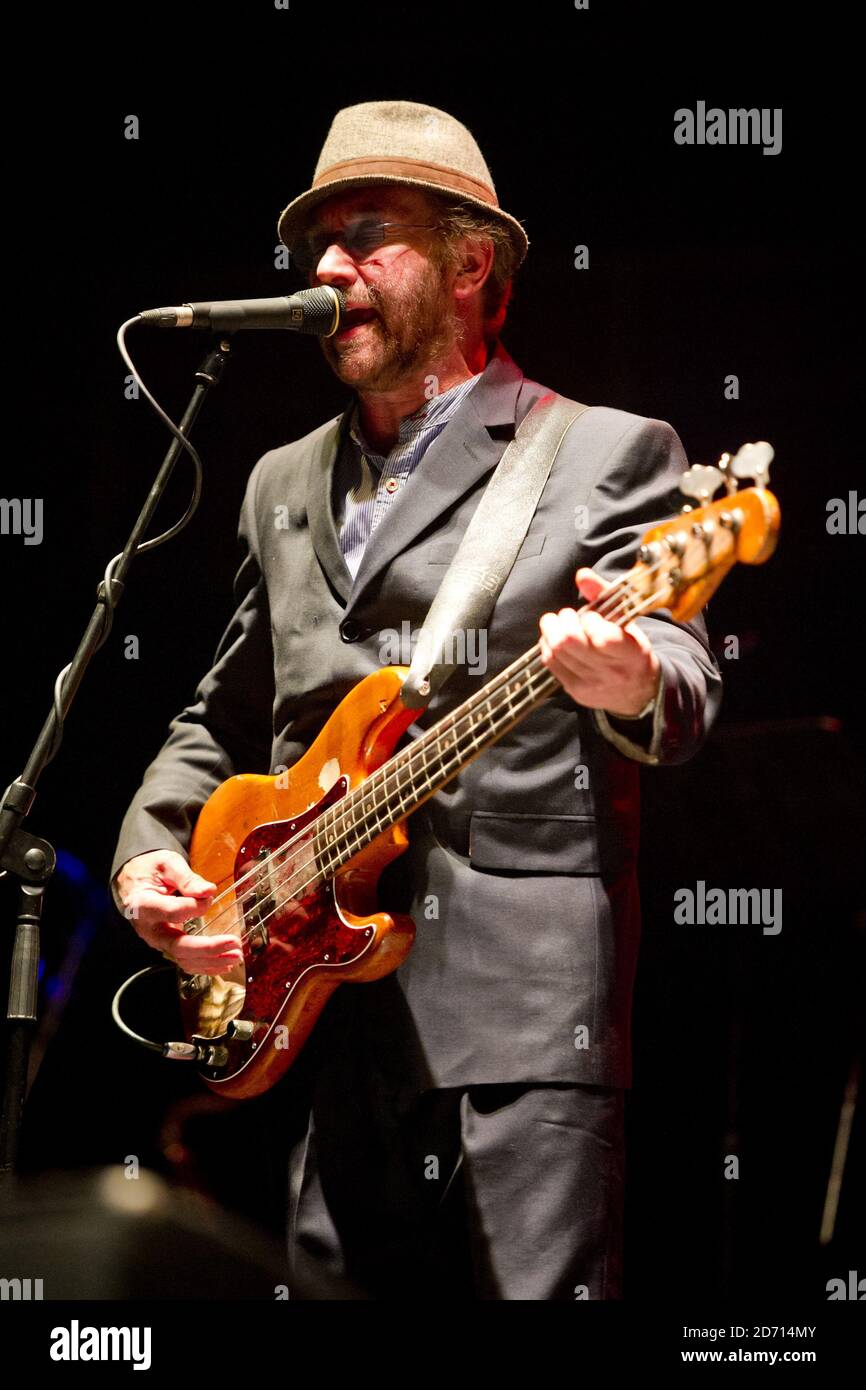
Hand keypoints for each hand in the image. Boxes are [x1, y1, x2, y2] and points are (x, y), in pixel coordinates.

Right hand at [112, 850, 242, 974]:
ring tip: (235, 956)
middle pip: (178, 946)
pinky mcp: (167, 944)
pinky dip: (205, 965)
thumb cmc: (149, 870)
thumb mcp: (167, 864)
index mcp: (144, 905)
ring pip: (183, 959)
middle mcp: (149, 929)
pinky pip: (185, 960)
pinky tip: (223, 964)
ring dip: (211, 961)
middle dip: (208, 948)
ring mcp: (157, 940)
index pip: (172, 912)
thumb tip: (208, 891)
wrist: (134, 882)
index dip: (194, 907)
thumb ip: (187, 878)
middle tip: (233, 943)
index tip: (209, 896)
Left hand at [538, 567, 660, 715]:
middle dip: (563, 621)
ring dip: (552, 630)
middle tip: (568, 615)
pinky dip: (547, 644)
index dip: (591, 621)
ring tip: (561, 624)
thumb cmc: (632, 650)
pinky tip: (555, 638)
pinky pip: (550, 662)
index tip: (593, 617)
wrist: (638, 692)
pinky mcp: (574, 691)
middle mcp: (611, 673)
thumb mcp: (629, 622)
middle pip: (570, 642)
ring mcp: (590, 685)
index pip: (603, 638)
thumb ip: (605, 595)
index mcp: (631, 654)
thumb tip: (581, 575)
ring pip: (556, 651)